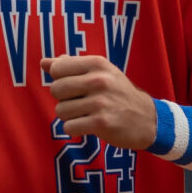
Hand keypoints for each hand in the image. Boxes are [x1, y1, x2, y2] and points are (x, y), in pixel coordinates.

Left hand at [41, 55, 156, 149]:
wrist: (147, 119)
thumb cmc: (118, 93)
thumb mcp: (100, 72)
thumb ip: (71, 66)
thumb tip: (44, 63)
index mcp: (97, 64)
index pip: (57, 69)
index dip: (60, 80)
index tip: (74, 86)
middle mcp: (99, 80)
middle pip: (55, 90)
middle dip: (63, 99)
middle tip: (80, 103)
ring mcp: (100, 102)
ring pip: (60, 110)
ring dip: (70, 116)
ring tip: (86, 115)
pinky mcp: (101, 123)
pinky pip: (69, 127)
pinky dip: (74, 129)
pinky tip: (88, 126)